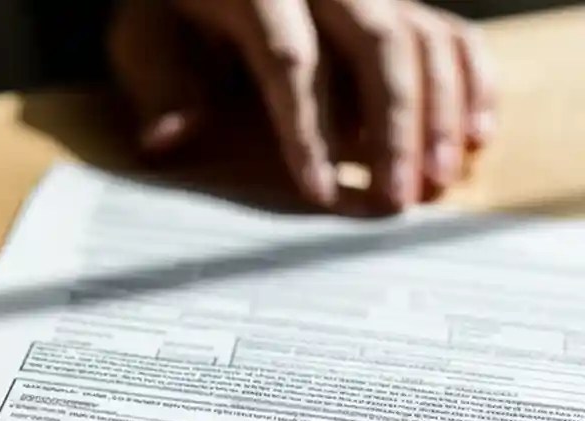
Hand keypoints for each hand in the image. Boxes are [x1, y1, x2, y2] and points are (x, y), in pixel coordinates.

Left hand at [108, 0, 495, 212]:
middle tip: (400, 199)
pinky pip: (450, 33)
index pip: (289, 57)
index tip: (319, 191)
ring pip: (423, 37)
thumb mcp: (144, 40)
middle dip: (394, 125)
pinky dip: (472, 82)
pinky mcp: (399, 0)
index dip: (306, 126)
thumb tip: (167, 140)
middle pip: (376, 43)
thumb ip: (159, 87)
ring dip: (440, 113)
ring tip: (439, 183)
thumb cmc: (173, 11)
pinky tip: (478, 137)